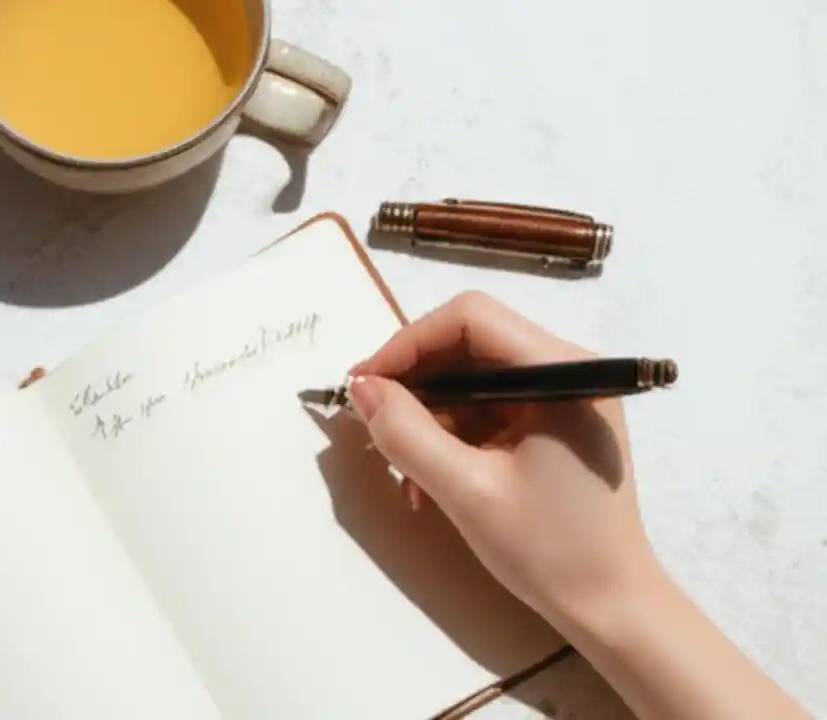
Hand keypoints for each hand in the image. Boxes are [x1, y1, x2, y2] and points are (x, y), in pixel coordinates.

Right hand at [349, 291, 807, 718]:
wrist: (611, 609)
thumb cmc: (548, 549)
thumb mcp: (467, 491)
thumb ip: (407, 433)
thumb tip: (360, 387)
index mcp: (564, 372)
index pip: (471, 319)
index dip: (408, 343)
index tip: (365, 385)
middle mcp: (569, 371)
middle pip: (470, 346)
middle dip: (416, 385)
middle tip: (375, 428)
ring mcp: (564, 398)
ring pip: (473, 380)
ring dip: (430, 420)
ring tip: (408, 475)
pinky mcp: (554, 426)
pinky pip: (488, 411)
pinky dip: (453, 438)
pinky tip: (432, 482)